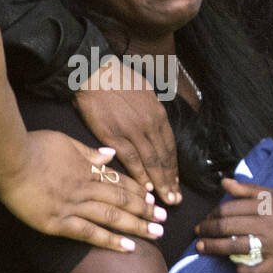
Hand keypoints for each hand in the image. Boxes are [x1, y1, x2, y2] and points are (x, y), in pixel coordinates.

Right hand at [0, 130, 165, 251]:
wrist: (8, 158)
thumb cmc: (31, 146)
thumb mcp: (64, 141)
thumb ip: (88, 151)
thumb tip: (111, 154)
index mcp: (87, 169)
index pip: (119, 181)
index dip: (138, 191)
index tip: (154, 198)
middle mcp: (86, 188)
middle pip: (122, 200)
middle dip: (145, 210)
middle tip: (165, 219)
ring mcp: (73, 206)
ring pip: (112, 217)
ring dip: (137, 226)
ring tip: (157, 234)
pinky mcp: (58, 222)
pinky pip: (89, 233)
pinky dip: (110, 240)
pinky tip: (129, 247)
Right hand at [74, 65, 180, 204]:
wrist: (94, 72)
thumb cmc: (118, 80)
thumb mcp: (146, 92)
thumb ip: (152, 113)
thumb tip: (158, 125)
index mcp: (158, 115)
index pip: (170, 147)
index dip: (174, 167)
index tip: (177, 182)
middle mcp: (150, 125)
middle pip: (164, 158)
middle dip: (171, 180)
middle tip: (176, 199)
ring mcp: (133, 131)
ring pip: (151, 162)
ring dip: (160, 182)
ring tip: (166, 199)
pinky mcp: (114, 136)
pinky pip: (131, 160)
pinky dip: (140, 175)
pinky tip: (146, 188)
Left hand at [193, 178, 272, 272]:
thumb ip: (251, 190)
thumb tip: (225, 182)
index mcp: (266, 204)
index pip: (228, 208)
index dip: (213, 214)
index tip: (207, 220)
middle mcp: (266, 223)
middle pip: (227, 227)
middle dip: (207, 231)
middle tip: (199, 234)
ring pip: (234, 247)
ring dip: (214, 248)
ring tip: (203, 248)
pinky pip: (255, 270)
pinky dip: (242, 271)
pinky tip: (236, 269)